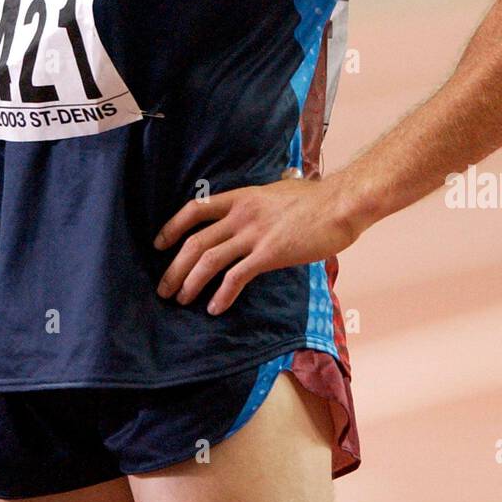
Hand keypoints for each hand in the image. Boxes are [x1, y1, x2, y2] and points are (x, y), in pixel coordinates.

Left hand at [153, 173, 356, 314]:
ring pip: (208, 260)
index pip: (195, 209)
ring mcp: (254, 234)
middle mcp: (241, 214)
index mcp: (241, 197)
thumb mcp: (278, 192)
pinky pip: (236, 277)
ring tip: (182, 300)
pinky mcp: (269, 254)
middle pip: (195, 241)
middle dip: (174, 268)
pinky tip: (215, 308)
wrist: (341, 203)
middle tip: (164, 288)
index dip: (172, 227)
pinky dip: (221, 295)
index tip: (160, 244)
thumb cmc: (317, 199)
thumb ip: (260, 202)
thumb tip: (256, 208)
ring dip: (190, 283)